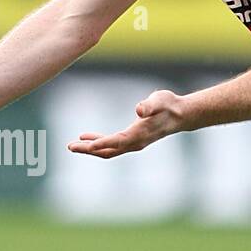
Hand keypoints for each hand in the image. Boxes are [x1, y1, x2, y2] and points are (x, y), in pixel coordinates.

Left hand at [67, 89, 187, 158]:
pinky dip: (98, 143)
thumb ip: (149, 105)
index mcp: (139, 134)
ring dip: (90, 149)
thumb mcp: (160, 99)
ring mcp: (132, 144)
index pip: (118, 141)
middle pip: (108, 150)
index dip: (102, 143)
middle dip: (88, 150)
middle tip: (70, 147)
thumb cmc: (169, 105)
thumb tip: (139, 109)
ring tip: (72, 145)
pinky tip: (86, 137)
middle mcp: (135, 143)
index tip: (87, 145)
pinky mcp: (131, 141)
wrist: (180, 115)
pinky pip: (111, 146)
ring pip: (107, 151)